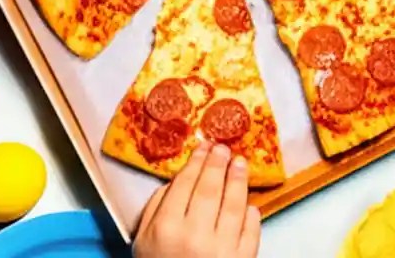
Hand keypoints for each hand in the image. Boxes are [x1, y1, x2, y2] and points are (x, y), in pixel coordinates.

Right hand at [134, 144, 261, 257]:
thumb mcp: (142, 242)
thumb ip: (154, 209)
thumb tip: (177, 181)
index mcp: (167, 228)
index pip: (185, 185)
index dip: (196, 163)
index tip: (203, 147)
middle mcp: (195, 236)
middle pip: (211, 190)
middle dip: (218, 165)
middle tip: (225, 148)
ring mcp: (222, 250)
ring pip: (234, 205)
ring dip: (239, 181)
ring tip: (241, 165)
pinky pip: (251, 231)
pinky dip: (252, 214)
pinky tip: (250, 204)